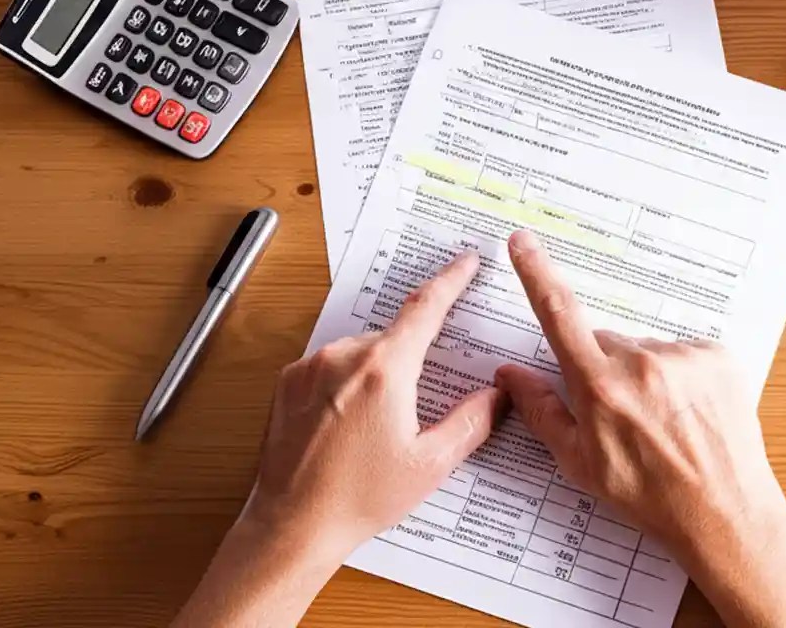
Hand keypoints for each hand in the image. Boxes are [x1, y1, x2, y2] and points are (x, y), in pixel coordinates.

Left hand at [172, 250, 508, 627]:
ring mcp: (311, 367)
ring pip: (362, 353)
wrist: (293, 524)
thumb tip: (497, 394)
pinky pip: (330, 367)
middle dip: (412, 362)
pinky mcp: (288, 381)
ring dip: (378, 375)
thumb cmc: (359, 498)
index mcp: (385, 370)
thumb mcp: (431, 464)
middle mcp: (345, 356)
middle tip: (418, 406)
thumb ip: (472, 421)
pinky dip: (347, 385)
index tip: (466, 262)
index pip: (426, 307)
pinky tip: (350, 427)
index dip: (451, 280)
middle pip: (394, 337)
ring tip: (377, 430)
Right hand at [496, 230, 785, 627]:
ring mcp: (683, 357)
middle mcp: (641, 363)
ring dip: (644, 374)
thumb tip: (509, 374)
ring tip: (661, 422)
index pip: (558, 315)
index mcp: (599, 387)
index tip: (523, 241)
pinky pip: (683, 353)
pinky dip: (680, 376)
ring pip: (644, 350)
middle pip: (603, 342)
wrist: (723, 512)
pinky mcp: (717, 357)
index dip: (536, 274)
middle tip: (619, 415)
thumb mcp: (580, 463)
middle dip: (601, 367)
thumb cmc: (648, 496)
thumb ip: (542, 410)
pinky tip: (686, 413)